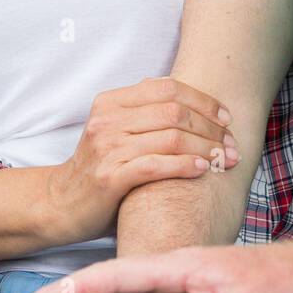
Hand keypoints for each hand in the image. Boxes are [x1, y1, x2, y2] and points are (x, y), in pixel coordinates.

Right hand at [46, 78, 239, 245]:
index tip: (226, 118)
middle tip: (231, 144)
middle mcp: (107, 120)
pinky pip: (158, 165)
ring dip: (207, 148)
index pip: (167, 88)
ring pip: (172, 138)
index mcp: (111, 101)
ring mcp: (107, 148)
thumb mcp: (117, 130)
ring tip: (226, 159)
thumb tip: (193, 100)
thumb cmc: (102, 167)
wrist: (61, 204)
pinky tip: (203, 170)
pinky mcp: (110, 177)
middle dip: (211, 127)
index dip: (203, 101)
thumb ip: (146, 112)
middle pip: (175, 112)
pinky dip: (186, 166)